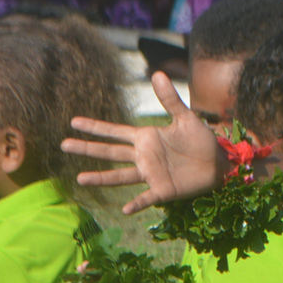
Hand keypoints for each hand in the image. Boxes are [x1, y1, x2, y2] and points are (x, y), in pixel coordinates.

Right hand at [63, 71, 225, 213]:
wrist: (219, 162)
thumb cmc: (201, 140)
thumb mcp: (185, 118)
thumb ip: (170, 99)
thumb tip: (156, 73)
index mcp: (145, 138)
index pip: (114, 132)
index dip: (95, 127)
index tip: (74, 122)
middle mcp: (143, 157)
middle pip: (109, 153)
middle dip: (87, 149)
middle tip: (64, 145)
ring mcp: (151, 174)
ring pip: (120, 176)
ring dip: (101, 177)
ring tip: (80, 178)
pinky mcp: (163, 190)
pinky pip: (147, 197)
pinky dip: (137, 203)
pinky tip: (125, 208)